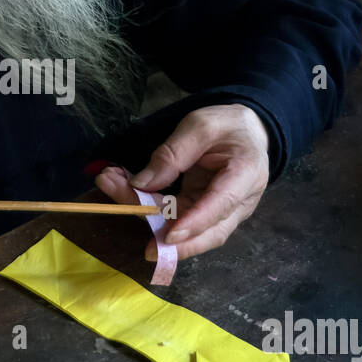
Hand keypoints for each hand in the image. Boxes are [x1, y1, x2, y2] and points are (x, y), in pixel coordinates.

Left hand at [96, 104, 269, 259]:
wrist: (246, 131)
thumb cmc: (227, 125)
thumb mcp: (199, 126)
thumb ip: (172, 154)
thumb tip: (141, 184)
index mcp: (246, 173)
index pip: (222, 204)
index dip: (195, 223)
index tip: (169, 236)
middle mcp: (240, 202)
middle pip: (207, 231)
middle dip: (168, 234)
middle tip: (131, 223)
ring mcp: (224, 212)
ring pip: (190, 232)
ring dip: (152, 221)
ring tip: (115, 193)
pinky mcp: (205, 214)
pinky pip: (180, 221)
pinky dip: (154, 212)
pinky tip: (127, 195)